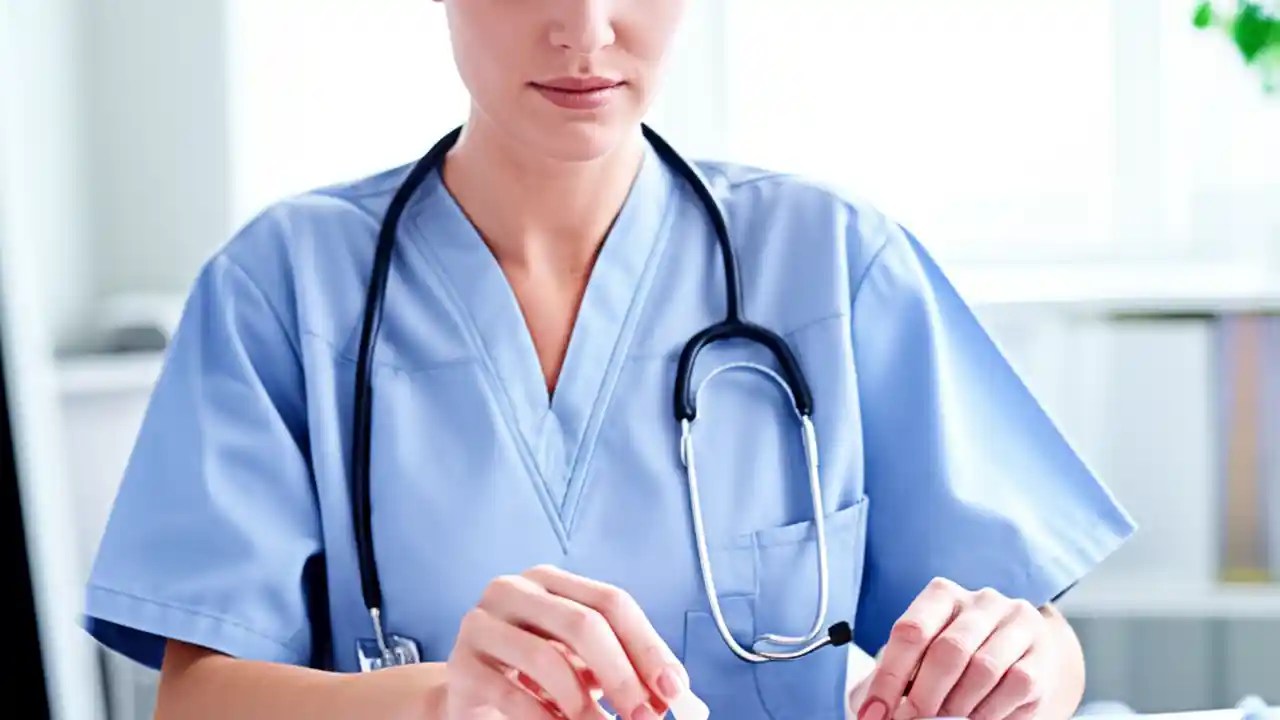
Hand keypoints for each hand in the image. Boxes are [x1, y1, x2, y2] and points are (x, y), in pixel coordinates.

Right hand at [444, 564, 687, 719]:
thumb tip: (673, 694)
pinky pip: (511, 693)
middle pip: (583, 624)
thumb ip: (625, 669)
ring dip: (585, 705)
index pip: (612, 602)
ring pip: (547, 658)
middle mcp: (515, 589)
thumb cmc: (537, 677)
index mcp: (552, 581)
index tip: (675, 690)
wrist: (470, 697)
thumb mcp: (583, 665)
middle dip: (622, 676)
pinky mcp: (462, 663)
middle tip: (644, 718)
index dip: (648, 647)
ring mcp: (482, 622)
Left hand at [855, 578, 1054, 719]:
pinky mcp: (1041, 654)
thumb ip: (895, 678)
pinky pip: (1015, 685)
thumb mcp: (919, 658)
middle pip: (949, 650)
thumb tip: (871, 711)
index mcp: (942, 595)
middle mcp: (982, 602)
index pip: (911, 631)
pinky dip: (989, 711)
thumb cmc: (953, 658)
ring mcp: (1016, 625)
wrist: (1015, 655)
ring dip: (958, 707)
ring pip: (984, 669)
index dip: (889, 678)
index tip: (874, 713)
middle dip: (924, 697)